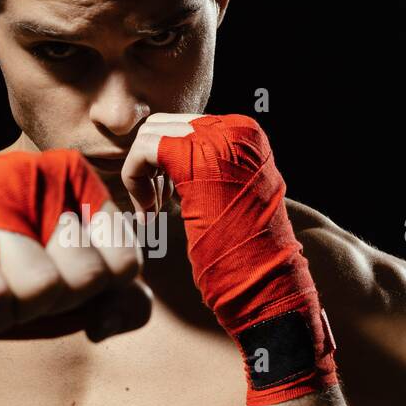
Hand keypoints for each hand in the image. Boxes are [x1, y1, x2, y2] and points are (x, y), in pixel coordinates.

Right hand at [0, 150, 151, 383]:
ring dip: (18, 311)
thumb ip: (122, 300)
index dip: (96, 294)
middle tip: (18, 285)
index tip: (62, 282)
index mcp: (70, 177)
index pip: (125, 261)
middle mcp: (30, 171)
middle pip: (89, 275)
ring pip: (44, 286)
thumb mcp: (72, 295)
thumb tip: (109, 316)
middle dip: (56, 303)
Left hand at [121, 113, 338, 405]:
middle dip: (150, 163)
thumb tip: (165, 158)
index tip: (167, 199)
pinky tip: (150, 213)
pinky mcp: (196, 158)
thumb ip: (206, 169)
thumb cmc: (247, 253)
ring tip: (154, 211)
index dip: (165, 161)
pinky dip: (135, 181)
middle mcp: (238, 128)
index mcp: (248, 134)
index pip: (184, 125)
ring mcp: (219, 139)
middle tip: (156, 204)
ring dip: (141, 174)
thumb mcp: (227, 198)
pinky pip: (143, 151)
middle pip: (164, 123)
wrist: (270, 282)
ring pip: (150, 133)